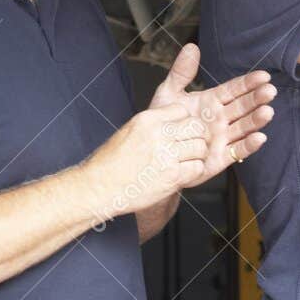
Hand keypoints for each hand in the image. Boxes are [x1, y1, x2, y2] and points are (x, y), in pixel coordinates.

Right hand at [84, 95, 210, 221]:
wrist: (99, 187)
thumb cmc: (108, 164)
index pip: (182, 111)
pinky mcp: (172, 176)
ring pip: (200, 147)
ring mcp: (167, 155)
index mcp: (147, 120)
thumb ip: (151, 128)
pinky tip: (184, 174)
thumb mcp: (128, 133)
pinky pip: (197, 168)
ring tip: (187, 162)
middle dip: (198, 137)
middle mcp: (159, 134)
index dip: (186, 122)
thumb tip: (171, 127)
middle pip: (196, 127)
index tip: (183, 132)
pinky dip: (194, 172)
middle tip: (192, 147)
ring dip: (197, 156)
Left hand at [149, 40, 275, 185]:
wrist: (155, 152)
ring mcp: (223, 138)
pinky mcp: (221, 158)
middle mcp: (221, 119)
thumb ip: (181, 72)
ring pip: (244, 128)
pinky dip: (249, 146)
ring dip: (256, 120)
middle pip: (243, 107)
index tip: (263, 76)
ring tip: (267, 112)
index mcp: (212, 101)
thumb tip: (192, 47)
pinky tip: (259, 138)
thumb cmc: (163, 123)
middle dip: (257, 99)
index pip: (234, 89)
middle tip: (270, 91)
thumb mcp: (169, 93)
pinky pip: (237, 151)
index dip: (249, 83)